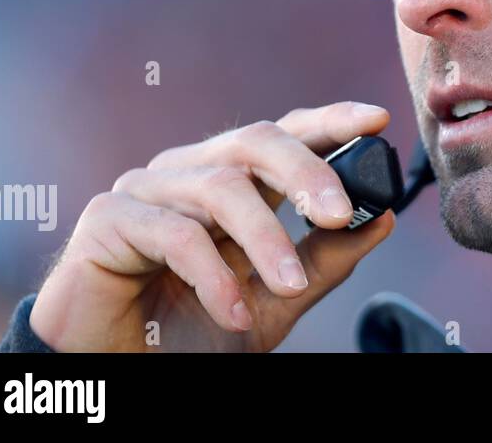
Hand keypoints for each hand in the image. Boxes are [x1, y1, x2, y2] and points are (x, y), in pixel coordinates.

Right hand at [29, 102, 395, 351]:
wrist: (122, 371)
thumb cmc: (192, 329)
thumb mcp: (276, 299)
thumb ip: (325, 260)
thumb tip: (383, 218)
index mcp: (232, 179)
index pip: (286, 134)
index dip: (331, 122)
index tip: (378, 120)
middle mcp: (191, 171)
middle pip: (256, 143)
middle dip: (307, 172)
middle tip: (341, 214)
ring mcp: (147, 188)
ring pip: (222, 188)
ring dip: (266, 240)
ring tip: (290, 288)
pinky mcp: (108, 218)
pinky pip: (175, 235)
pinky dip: (214, 276)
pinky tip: (232, 312)